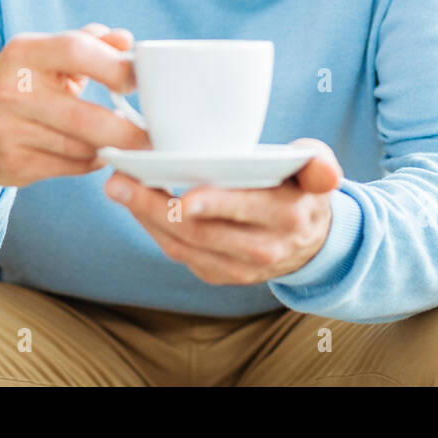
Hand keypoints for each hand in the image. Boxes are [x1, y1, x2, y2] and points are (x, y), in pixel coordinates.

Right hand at [0, 24, 150, 186]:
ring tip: (127, 144)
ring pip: (80, 148)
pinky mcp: (12, 163)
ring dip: (110, 148)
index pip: (75, 50)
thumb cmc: (23, 84)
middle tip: (153, 137)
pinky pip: (69, 167)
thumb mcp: (47, 55)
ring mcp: (8, 130)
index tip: (139, 80)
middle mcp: (11, 90)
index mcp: (24, 53)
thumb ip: (89, 44)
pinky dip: (91, 162)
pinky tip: (96, 154)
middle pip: (83, 117)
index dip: (114, 66)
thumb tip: (126, 41)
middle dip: (126, 131)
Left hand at [104, 138, 341, 284]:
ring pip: (184, 245)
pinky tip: (135, 204)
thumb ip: (318, 163)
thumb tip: (315, 163)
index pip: (247, 210)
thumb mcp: (318, 173)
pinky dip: (153, 229)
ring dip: (145, 217)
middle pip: (201, 229)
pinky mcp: (218, 274)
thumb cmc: (302, 192)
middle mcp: (262, 249)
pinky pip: (179, 253)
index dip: (215, 204)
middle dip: (156, 205)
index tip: (184, 194)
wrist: (311, 242)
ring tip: (119, 187)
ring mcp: (237, 267)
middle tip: (122, 179)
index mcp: (286, 217)